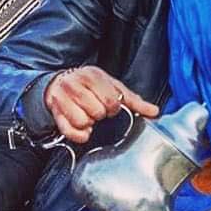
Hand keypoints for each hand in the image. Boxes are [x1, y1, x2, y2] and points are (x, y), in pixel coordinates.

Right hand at [44, 66, 158, 143]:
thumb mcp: (112, 86)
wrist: (59, 82)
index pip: (111, 100)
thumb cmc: (90, 85)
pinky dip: (79, 135)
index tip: (109, 105)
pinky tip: (83, 129)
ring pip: (83, 122)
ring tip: (88, 116)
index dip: (113, 108)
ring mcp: (63, 99)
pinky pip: (69, 131)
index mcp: (92, 76)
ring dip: (89, 123)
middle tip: (97, 110)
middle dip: (100, 114)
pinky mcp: (55, 113)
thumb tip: (155, 112)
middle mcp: (75, 85)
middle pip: (97, 112)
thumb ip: (133, 100)